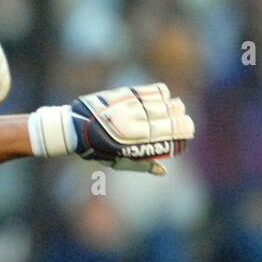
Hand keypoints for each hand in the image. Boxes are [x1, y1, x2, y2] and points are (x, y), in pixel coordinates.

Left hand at [69, 82, 194, 174]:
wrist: (73, 128)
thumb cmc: (96, 148)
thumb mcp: (118, 161)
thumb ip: (142, 164)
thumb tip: (164, 171)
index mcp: (137, 140)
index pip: (170, 132)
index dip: (183, 129)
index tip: (188, 129)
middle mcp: (135, 122)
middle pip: (169, 116)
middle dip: (180, 116)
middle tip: (183, 118)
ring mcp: (129, 107)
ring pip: (162, 102)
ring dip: (172, 104)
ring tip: (176, 106)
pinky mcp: (122, 95)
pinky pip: (148, 91)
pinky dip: (159, 92)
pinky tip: (163, 95)